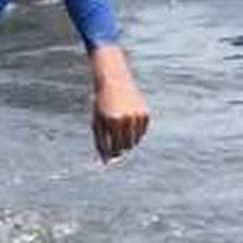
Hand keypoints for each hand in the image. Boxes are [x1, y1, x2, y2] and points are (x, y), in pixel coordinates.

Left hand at [89, 46, 149, 161]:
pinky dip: (136, 134)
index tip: (109, 157)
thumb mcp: (98, 122)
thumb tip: (104, 161)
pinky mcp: (145, 113)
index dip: (111, 154)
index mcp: (111, 121)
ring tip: (120, 135)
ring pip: (135, 141)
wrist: (114, 81)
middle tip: (116, 147)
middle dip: (120, 149)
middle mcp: (126, 119)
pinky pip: (142, 132)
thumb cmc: (102, 103)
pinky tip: (128, 127)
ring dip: (128, 142)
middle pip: (126, 146)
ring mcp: (137, 116)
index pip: (114, 148)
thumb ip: (100, 142)